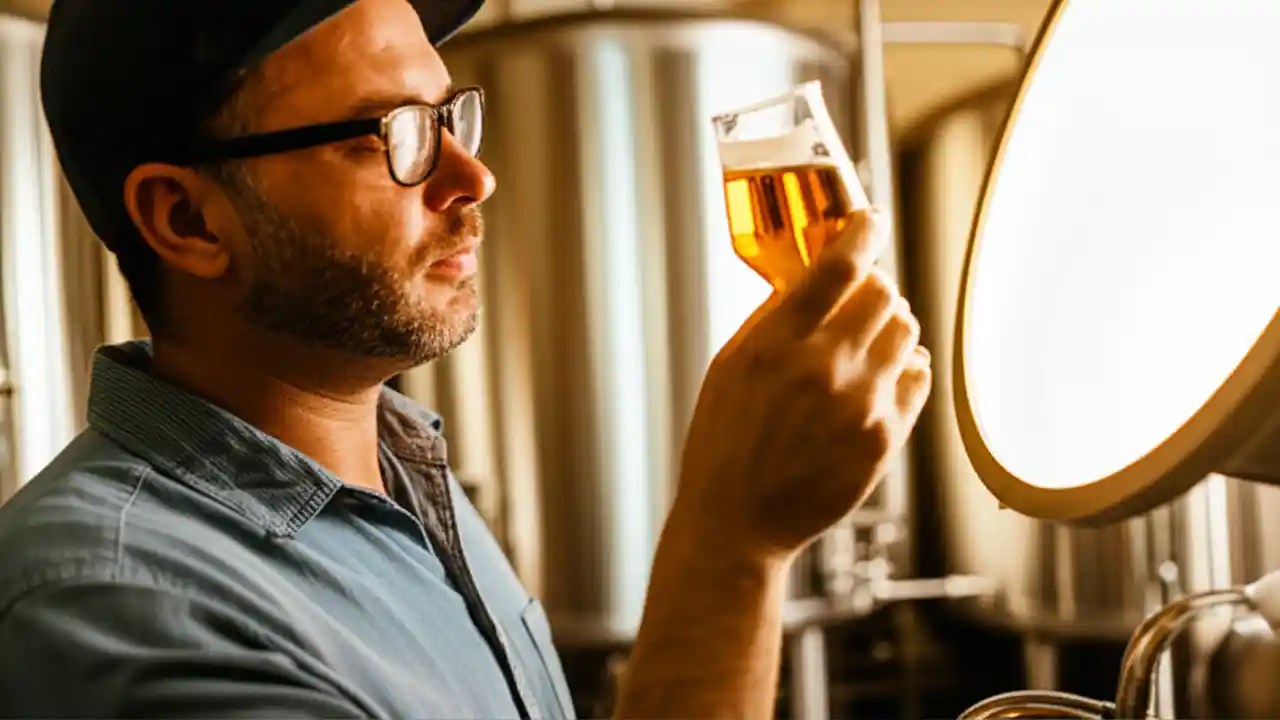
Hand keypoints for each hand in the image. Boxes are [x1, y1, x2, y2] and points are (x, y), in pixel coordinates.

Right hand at [674, 208, 931, 561]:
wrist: (738, 522)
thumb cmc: (725, 443)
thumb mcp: (730, 365)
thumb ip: (774, 318)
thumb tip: (814, 277)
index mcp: (777, 342)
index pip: (839, 264)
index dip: (862, 230)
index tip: (870, 221)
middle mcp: (824, 366)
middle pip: (884, 292)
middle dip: (873, 288)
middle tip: (860, 299)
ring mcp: (861, 403)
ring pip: (907, 330)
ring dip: (891, 326)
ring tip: (868, 342)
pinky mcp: (884, 437)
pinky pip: (918, 377)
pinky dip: (905, 367)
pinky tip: (883, 376)